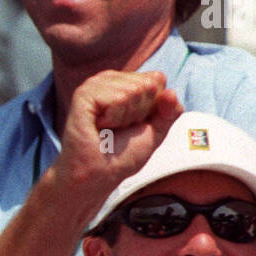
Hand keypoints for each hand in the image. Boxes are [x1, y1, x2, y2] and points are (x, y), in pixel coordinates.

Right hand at [53, 70, 181, 201]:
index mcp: (124, 82)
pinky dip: (114, 119)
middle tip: (118, 129)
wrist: (96, 176)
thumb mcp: (155, 132)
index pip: (158, 79)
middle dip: (140, 113)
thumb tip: (171, 93)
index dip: (153, 108)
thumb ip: (170, 111)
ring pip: (135, 90)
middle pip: (149, 84)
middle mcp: (109, 79)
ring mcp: (95, 84)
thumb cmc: (121, 156)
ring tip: (107, 129)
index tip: (133, 124)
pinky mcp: (84, 94)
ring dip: (126, 118)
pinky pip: (119, 99)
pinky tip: (98, 126)